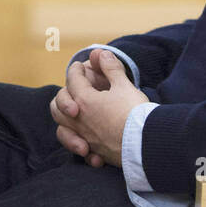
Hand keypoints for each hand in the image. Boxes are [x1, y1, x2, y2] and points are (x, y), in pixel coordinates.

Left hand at [50, 49, 147, 168]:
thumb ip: (111, 69)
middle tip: (76, 90)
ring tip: (75, 115)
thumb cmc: (135, 111)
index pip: (72, 80)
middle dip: (64, 95)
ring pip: (62, 129)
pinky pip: (79, 151)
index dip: (76, 70)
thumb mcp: (124, 85)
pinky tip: (88, 144)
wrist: (147, 142)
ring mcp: (85, 138)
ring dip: (65, 121)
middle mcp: (79, 120)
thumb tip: (102, 54)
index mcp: (84, 100)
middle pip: (58, 106)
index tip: (79, 66)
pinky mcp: (95, 153)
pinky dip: (80, 145)